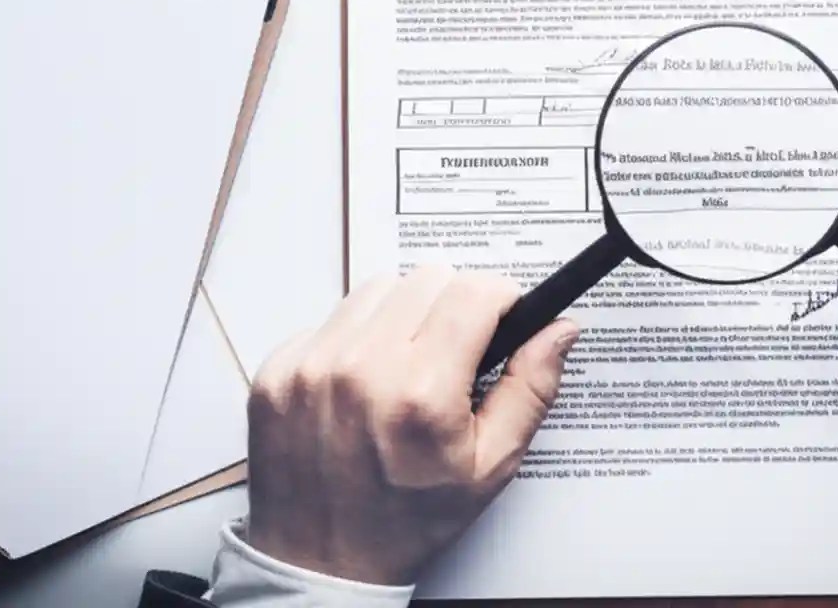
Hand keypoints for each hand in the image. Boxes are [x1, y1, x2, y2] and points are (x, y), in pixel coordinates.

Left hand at [243, 267, 579, 584]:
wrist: (322, 559)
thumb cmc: (408, 518)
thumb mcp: (491, 464)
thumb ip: (531, 388)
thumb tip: (559, 330)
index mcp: (421, 393)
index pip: (473, 291)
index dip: (500, 298)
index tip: (502, 317)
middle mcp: (361, 369)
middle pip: (428, 278)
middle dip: (455, 305)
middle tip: (456, 352)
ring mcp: (312, 366)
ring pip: (379, 287)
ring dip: (404, 313)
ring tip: (409, 364)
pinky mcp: (279, 369)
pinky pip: (333, 317)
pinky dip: (357, 336)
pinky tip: (365, 380)